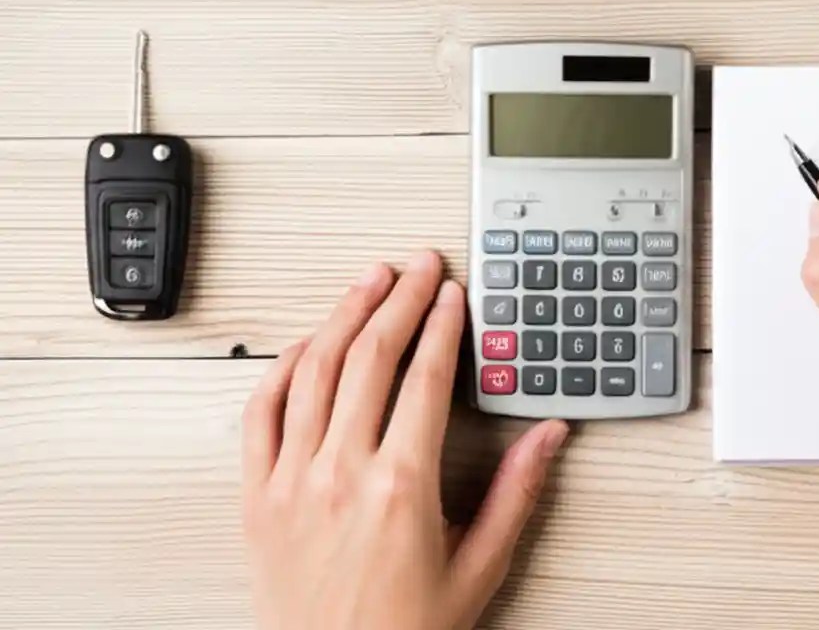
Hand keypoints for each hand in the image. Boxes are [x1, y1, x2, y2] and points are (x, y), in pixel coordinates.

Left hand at [241, 250, 568, 629]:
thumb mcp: (479, 567)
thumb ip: (516, 492)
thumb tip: (549, 436)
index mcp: (401, 486)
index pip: (424, 377)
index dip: (441, 324)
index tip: (451, 294)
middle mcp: (341, 472)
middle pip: (371, 357)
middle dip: (400, 299)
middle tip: (418, 266)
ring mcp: (291, 480)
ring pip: (315, 371)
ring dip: (344, 315)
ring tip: (368, 282)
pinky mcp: (256, 496)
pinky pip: (261, 412)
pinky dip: (283, 367)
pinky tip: (307, 343)